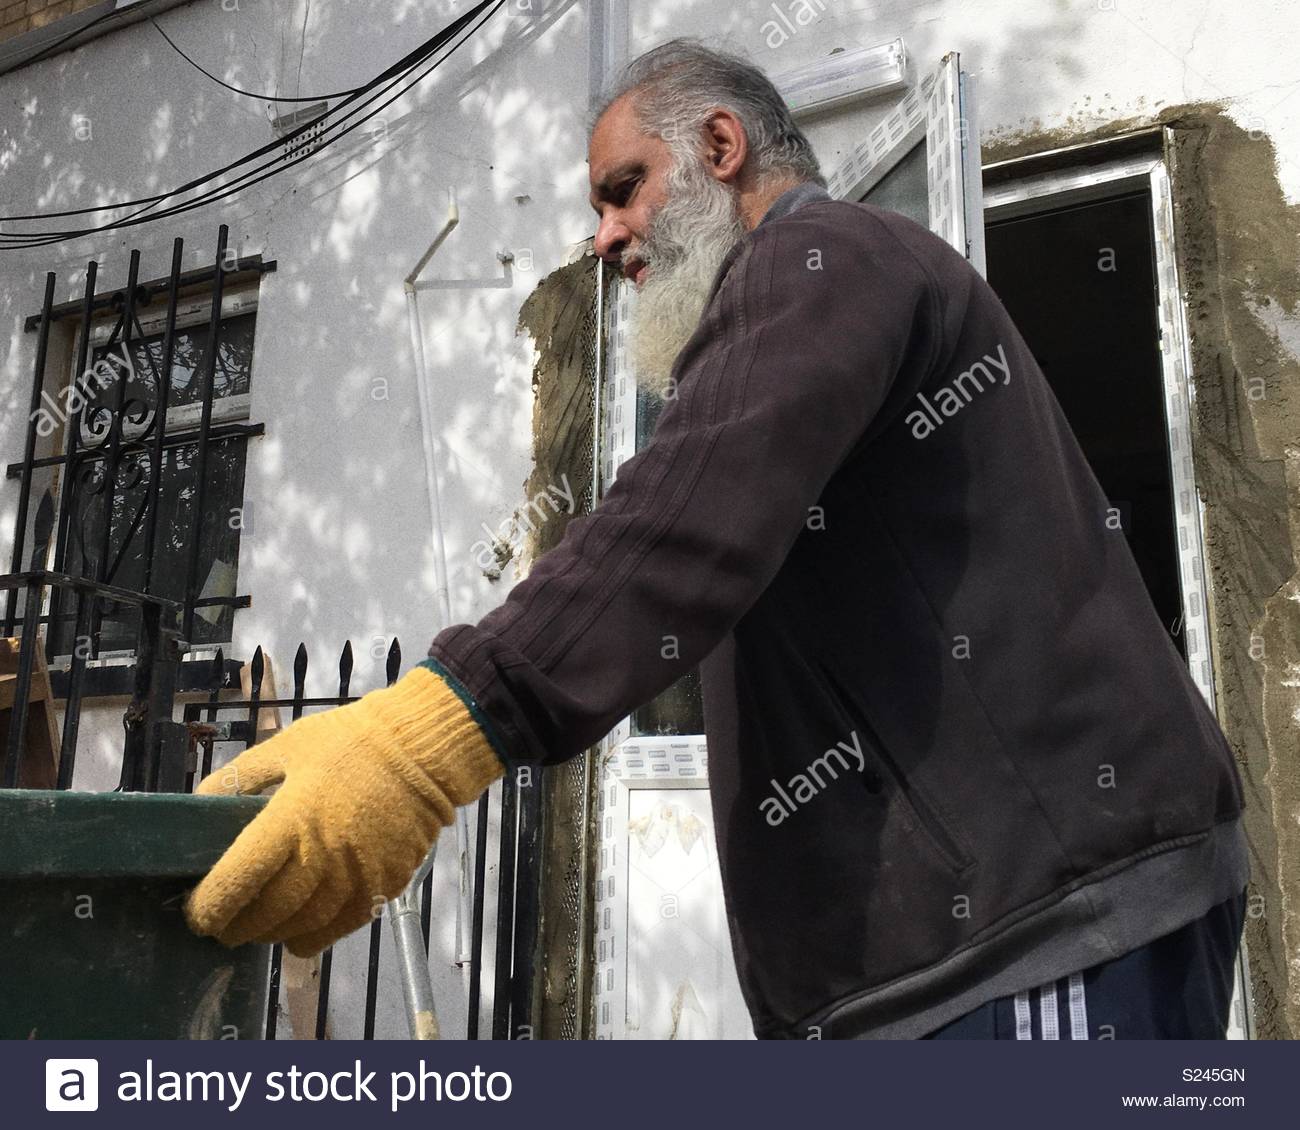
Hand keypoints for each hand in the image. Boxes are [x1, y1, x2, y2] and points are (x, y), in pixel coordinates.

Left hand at [182, 663, 504, 956]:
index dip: (208, 907)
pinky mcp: (382, 888)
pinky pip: (335, 931)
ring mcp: (355, 878)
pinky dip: (308, 938)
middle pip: (263, 915)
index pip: (236, 882)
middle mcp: (321, 858)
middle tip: (220, 922)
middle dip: (233, 925)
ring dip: (268, 933)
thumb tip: (197, 806)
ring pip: (297, 929)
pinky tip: (295, 931)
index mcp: (291, 820)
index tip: (196, 910)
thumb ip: (238, 778)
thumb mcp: (286, 746)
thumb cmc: (350, 741)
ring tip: (255, 925)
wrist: (422, 750)